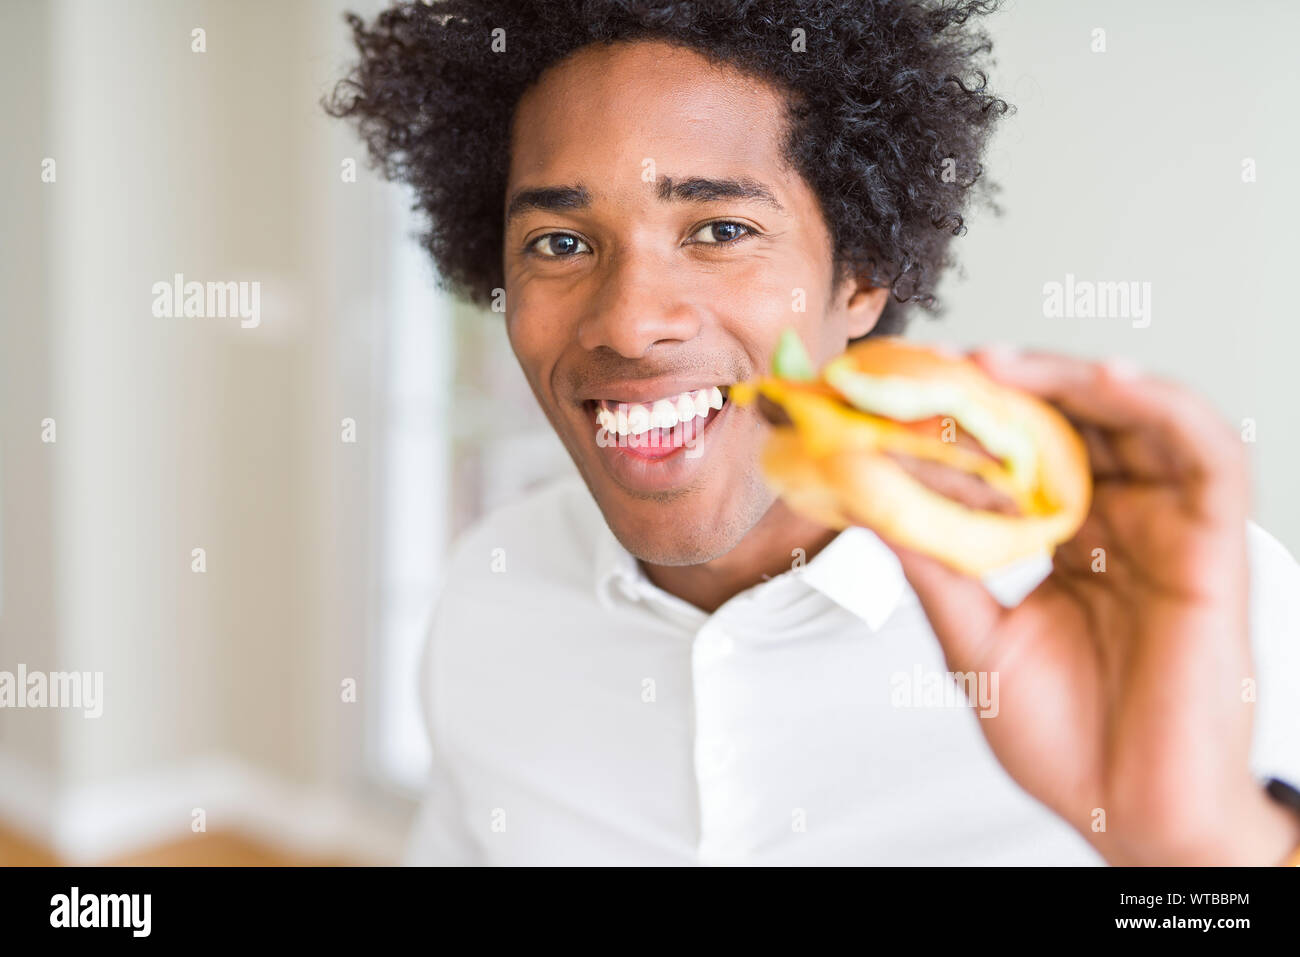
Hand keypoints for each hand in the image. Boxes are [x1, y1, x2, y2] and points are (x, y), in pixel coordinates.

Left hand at [873, 346, 1299, 864]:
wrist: (1124, 814)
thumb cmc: (1063, 737)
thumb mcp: (977, 641)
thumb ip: (936, 569)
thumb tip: (868, 503)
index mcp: (1067, 538)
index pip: (1024, 452)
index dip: (971, 415)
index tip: (906, 388)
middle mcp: (1119, 522)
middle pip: (1077, 421)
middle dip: (1013, 383)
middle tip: (944, 363)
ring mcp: (1167, 531)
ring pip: (1140, 418)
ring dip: (1073, 377)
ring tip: (1001, 364)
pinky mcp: (1212, 550)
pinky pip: (1208, 458)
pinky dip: (1163, 406)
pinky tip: (1106, 379)